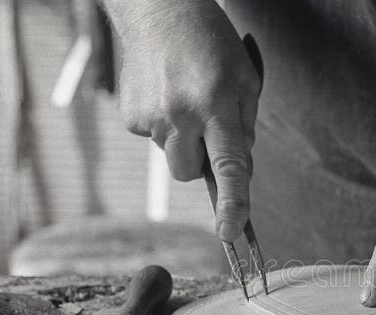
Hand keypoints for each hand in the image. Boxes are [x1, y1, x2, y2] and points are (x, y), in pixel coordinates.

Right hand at [110, 1, 260, 240]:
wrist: (159, 9)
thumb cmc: (209, 42)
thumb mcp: (245, 80)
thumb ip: (245, 127)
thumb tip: (241, 168)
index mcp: (216, 105)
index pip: (228, 166)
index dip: (232, 202)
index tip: (232, 231)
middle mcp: (180, 114)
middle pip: (190, 172)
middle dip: (202, 161)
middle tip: (207, 125)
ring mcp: (150, 116)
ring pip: (172, 157)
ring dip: (184, 140)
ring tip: (185, 100)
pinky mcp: (129, 116)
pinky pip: (154, 140)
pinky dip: (165, 127)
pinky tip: (166, 95)